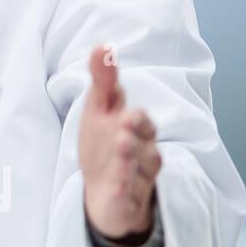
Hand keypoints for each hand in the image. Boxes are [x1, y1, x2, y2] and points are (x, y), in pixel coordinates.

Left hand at [80, 44, 160, 240]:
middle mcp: (143, 151)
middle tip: (126, 119)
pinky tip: (117, 185)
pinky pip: (128, 195)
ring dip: (131, 155)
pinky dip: (124, 190)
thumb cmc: (104, 145)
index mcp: (136, 128)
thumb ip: (103, 82)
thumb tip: (101, 46)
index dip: (132, 108)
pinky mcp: (127, 200)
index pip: (138, 116)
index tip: (119, 95)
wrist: (104, 193)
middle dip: (137, 129)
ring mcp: (137, 177)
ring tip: (122, 144)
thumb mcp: (100, 111)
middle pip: (146, 139)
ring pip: (140, 166)